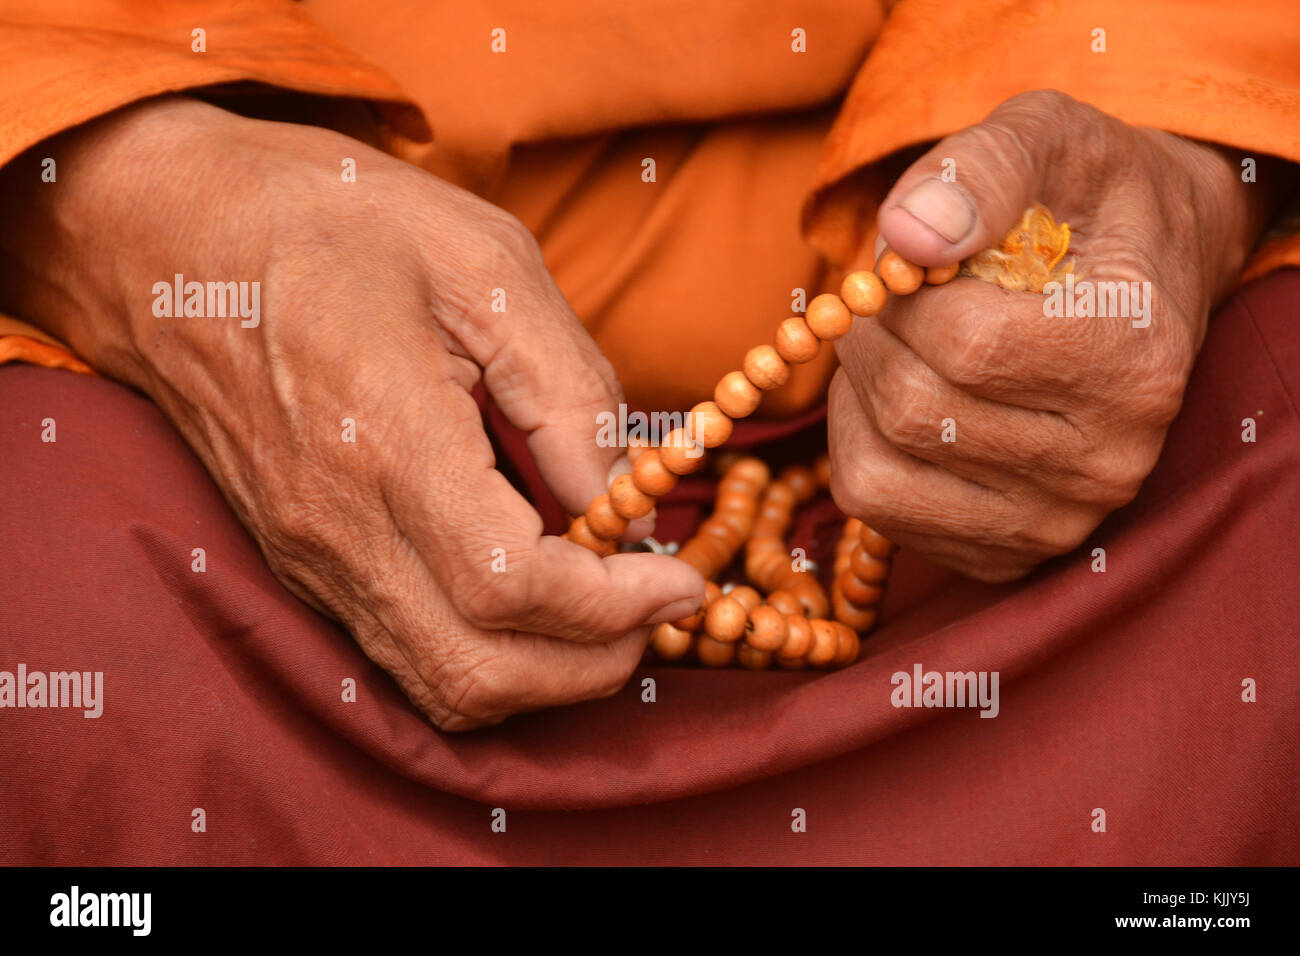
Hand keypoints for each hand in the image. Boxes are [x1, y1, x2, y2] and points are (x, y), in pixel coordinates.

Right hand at [0, 96, 703, 728]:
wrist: (177, 242)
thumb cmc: (335, 226)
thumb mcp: (484, 265)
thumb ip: (569, 393)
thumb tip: (623, 505)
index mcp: (385, 438)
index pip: (510, 587)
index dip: (613, 606)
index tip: (678, 578)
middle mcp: (338, 524)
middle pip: (479, 671)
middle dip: (593, 663)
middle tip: (657, 605)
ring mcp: (312, 556)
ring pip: (441, 685)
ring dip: (545, 674)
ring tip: (609, 609)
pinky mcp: (305, 562)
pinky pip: (406, 654)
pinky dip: (490, 655)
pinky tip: (535, 600)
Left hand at [829, 90, 1284, 580]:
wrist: (1140, 278)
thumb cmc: (1088, 203)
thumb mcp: (1050, 140)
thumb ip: (983, 169)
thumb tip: (903, 234)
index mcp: (1133, 359)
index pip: (963, 343)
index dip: (902, 293)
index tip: (913, 261)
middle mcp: (1107, 462)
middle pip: (914, 411)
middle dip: (871, 339)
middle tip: (887, 300)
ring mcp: (1056, 521)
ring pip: (879, 472)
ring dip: (856, 393)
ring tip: (898, 345)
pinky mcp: (1003, 553)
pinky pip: (875, 507)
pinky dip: (857, 442)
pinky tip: (898, 399)